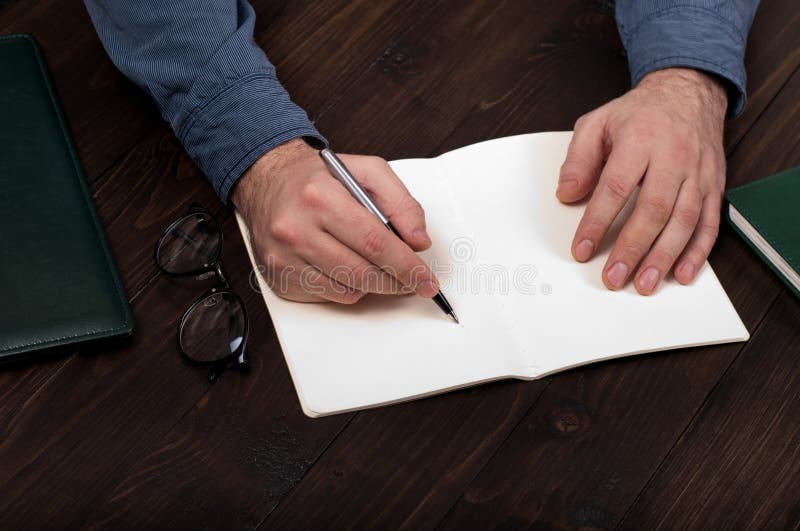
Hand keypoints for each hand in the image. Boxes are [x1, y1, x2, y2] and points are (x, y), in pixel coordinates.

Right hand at [232, 139, 438, 302]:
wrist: (266, 180)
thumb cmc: (317, 177)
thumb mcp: (366, 171)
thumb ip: (400, 202)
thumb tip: (418, 241)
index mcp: (321, 196)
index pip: (375, 242)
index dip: (407, 267)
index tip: (427, 281)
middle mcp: (297, 228)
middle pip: (362, 272)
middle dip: (397, 282)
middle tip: (415, 282)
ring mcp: (285, 256)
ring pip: (347, 289)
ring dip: (374, 286)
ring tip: (380, 268)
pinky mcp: (279, 275)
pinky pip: (329, 296)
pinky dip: (349, 288)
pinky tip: (348, 268)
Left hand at [556, 68, 727, 293]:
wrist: (688, 92)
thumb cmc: (639, 113)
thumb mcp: (597, 123)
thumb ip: (578, 159)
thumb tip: (566, 193)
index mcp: (640, 140)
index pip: (616, 187)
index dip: (597, 222)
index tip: (582, 249)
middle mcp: (673, 158)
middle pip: (653, 209)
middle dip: (632, 248)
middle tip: (614, 277)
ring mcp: (697, 174)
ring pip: (684, 221)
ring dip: (664, 257)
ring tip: (644, 284)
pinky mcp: (714, 186)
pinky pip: (710, 223)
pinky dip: (698, 252)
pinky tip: (682, 273)